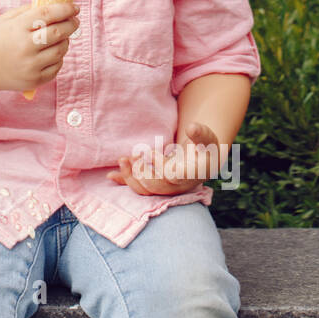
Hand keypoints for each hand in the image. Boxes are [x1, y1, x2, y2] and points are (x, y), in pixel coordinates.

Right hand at [0, 3, 79, 93]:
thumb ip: (29, 11)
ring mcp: (30, 66)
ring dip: (66, 42)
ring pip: (61, 51)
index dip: (65, 9)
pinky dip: (59, 58)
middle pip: (59, 33)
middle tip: (74, 21)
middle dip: (71, 24)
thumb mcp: (6, 19)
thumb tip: (55, 5)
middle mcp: (24, 47)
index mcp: (17, 28)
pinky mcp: (34, 80)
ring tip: (61, 37)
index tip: (74, 8)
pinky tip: (52, 53)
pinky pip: (57, 67)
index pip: (47, 15)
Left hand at [107, 122, 223, 195]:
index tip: (150, 152)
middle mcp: (177, 185)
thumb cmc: (205, 148)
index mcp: (190, 174)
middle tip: (134, 154)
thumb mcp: (207, 139)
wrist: (202, 162)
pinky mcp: (155, 185)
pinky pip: (138, 188)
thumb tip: (192, 127)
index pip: (173, 176)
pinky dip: (125, 182)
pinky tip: (111, 176)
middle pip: (157, 187)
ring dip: (131, 176)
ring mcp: (165, 187)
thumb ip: (201, 134)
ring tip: (122, 159)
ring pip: (146, 190)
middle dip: (142, 172)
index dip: (160, 166)